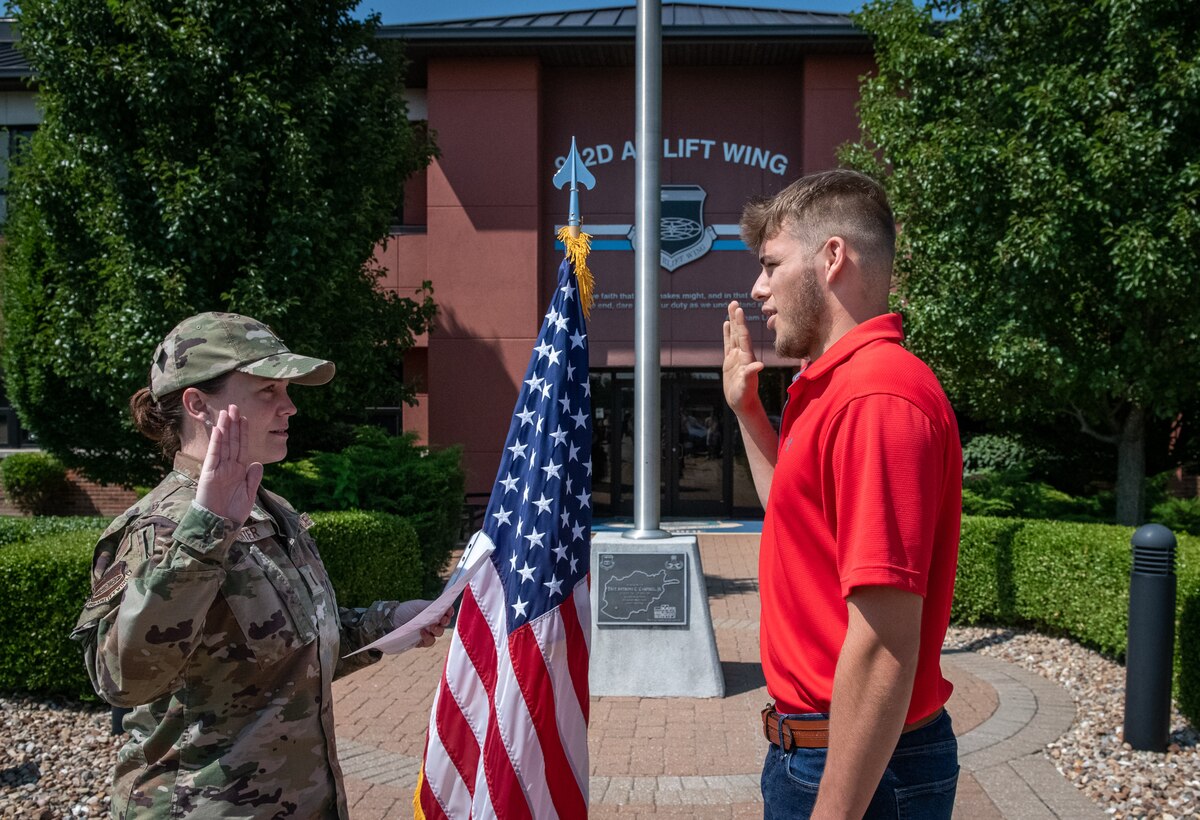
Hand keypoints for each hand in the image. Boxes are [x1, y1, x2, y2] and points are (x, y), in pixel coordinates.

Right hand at [195, 406, 262, 527]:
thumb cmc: (233, 512)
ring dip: (225, 428)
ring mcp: (218, 468)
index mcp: (238, 470)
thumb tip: (258, 462)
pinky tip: (218, 429)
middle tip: (234, 406)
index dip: (243, 432)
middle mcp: (228, 466)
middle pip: (232, 441)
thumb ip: (253, 478)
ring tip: (226, 412)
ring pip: (223, 444)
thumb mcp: (249, 494)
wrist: (220, 525)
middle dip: (233, 424)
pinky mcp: (209, 473)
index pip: (241, 447)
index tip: (245, 418)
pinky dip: (216, 442)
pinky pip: (213, 454)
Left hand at [392, 600, 453, 647]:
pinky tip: (422, 632)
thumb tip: (444, 604)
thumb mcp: (419, 605)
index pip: (446, 613)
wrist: (390, 620)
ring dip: (437, 630)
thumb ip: (432, 605)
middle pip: (444, 624)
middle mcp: (432, 623)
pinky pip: (429, 642)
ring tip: (431, 626)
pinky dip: (428, 637)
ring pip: (438, 634)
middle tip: (443, 619)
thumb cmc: (405, 610)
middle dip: (445, 621)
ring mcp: (427, 633)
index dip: (449, 612)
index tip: (449, 610)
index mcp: (433, 613)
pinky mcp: (421, 642)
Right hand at [723, 301, 765, 415]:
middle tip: (733, 302)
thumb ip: (751, 375)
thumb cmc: (744, 396)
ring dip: (732, 321)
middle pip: (739, 332)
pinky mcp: (730, 361)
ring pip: (734, 335)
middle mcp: (743, 354)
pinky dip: (727, 333)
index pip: (743, 337)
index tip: (739, 310)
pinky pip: (728, 343)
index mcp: (747, 358)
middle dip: (736, 317)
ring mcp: (736, 357)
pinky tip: (726, 324)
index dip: (741, 324)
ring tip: (731, 307)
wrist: (742, 403)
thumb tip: (759, 365)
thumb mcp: (747, 386)